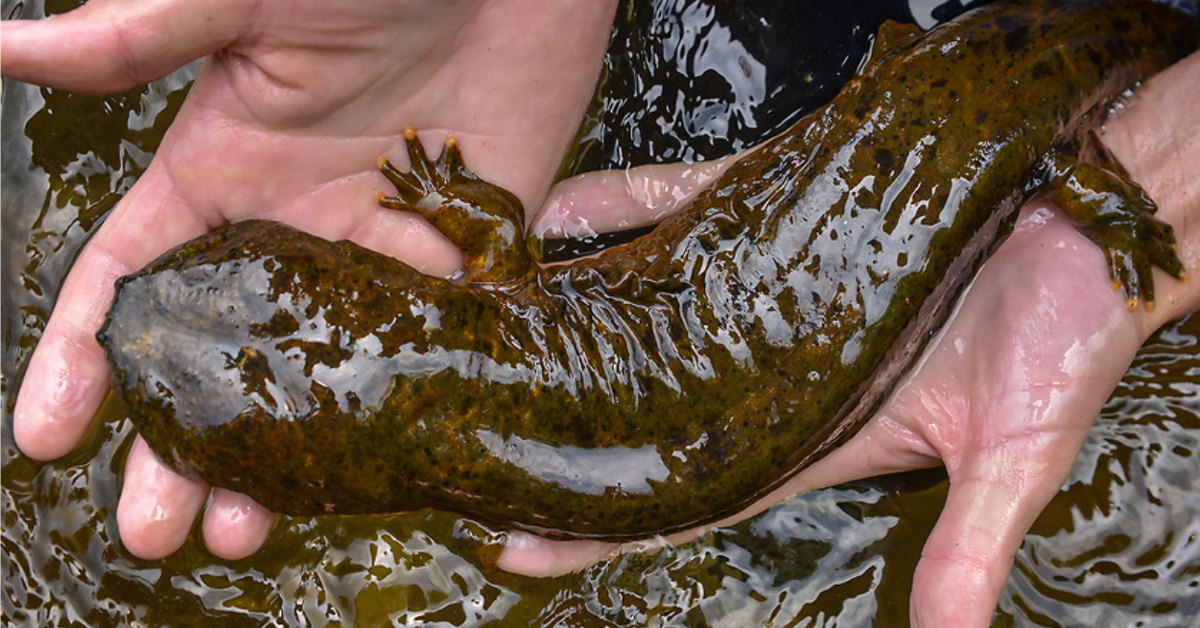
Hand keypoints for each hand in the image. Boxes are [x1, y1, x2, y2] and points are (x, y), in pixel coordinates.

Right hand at [4, 0, 617, 559]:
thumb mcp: (250, 0)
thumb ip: (142, 36)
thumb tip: (4, 47)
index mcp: (221, 169)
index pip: (129, 280)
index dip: (83, 357)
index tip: (47, 434)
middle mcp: (291, 228)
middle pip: (219, 359)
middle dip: (178, 443)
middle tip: (153, 525)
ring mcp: (376, 257)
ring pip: (312, 381)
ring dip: (276, 459)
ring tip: (241, 531)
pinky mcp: (461, 267)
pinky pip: (416, 360)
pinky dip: (386, 424)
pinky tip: (361, 485)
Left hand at [501, 49, 1199, 625]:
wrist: (1097, 215)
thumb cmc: (1067, 332)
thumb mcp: (1015, 450)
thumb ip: (970, 542)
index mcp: (820, 430)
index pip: (691, 494)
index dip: (608, 528)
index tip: (520, 551)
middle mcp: (777, 362)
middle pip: (645, 406)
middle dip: (561, 432)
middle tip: (469, 448)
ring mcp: (773, 283)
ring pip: (649, 307)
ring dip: (574, 320)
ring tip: (489, 332)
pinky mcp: (787, 208)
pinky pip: (684, 204)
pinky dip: (624, 205)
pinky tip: (556, 214)